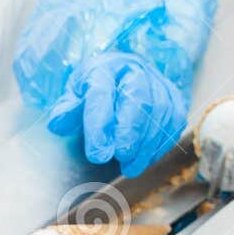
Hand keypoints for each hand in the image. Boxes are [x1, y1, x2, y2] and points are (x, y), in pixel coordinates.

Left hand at [46, 52, 188, 176]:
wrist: (120, 80)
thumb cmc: (94, 93)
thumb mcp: (73, 98)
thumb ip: (65, 112)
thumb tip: (58, 123)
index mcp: (104, 68)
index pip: (102, 92)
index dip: (100, 124)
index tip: (97, 154)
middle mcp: (135, 69)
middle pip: (138, 98)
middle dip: (130, 132)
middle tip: (121, 157)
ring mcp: (158, 82)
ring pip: (160, 112)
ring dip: (146, 144)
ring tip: (131, 166)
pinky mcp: (174, 98)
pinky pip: (174, 121)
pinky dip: (161, 143)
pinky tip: (147, 158)